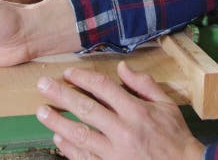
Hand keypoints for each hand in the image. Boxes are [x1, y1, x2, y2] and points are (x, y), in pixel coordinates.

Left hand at [35, 62, 204, 159]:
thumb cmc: (175, 136)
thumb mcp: (166, 105)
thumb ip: (143, 85)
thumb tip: (122, 67)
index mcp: (136, 111)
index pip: (103, 88)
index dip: (83, 78)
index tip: (67, 73)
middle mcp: (123, 130)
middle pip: (86, 109)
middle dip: (61, 95)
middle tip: (42, 85)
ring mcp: (115, 153)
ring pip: (80, 135)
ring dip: (58, 122)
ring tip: (42, 112)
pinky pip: (85, 158)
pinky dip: (69, 149)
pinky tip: (58, 139)